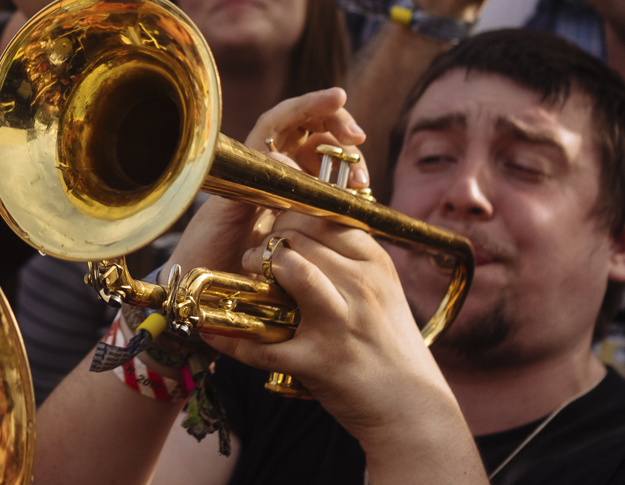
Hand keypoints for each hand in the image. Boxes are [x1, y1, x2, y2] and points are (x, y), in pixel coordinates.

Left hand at [166, 89, 361, 279]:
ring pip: (326, 161)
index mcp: (249, 160)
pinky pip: (332, 193)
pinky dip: (347, 192)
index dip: (310, 103)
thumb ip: (253, 188)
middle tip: (358, 140)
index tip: (338, 96)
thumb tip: (288, 159)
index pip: (283, 119)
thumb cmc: (206, 249)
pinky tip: (356, 201)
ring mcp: (290, 192)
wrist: (206, 288)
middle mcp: (271, 171)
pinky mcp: (305, 217)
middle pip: (312, 131)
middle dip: (339, 129)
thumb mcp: (223, 216)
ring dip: (348, 163)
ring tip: (359, 181)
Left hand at [202, 213, 458, 442]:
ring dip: (257, 270)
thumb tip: (309, 228)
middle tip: (256, 256)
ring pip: (289, 269)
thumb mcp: (383, 292)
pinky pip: (260, 343)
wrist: (411, 408)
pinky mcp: (318, 361)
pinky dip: (231, 338)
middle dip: (268, 242)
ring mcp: (339, 322)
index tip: (278, 228)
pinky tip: (212, 332)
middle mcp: (360, 286)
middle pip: (298, 238)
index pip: (324, 215)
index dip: (291, 217)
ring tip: (249, 280)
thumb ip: (351, 259)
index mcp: (375, 264)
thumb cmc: (392, 347)